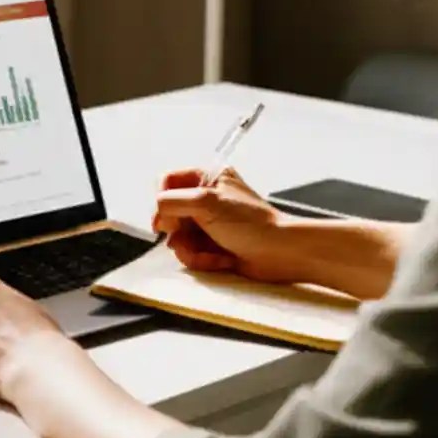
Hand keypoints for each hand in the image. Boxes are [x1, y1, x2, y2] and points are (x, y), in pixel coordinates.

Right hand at [151, 167, 303, 282]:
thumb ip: (172, 202)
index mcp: (208, 178)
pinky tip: (220, 260)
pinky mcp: (213, 245)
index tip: (165, 219)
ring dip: (190, 250)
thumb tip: (156, 212)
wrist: (280, 253)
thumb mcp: (207, 203)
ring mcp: (209, 223)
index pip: (167, 182)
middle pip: (169, 214)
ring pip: (177, 237)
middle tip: (189, 235)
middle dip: (178, 231)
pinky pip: (191, 253)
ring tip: (211, 253)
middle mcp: (207, 198)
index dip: (162, 201)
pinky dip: (202, 260)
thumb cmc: (253, 224)